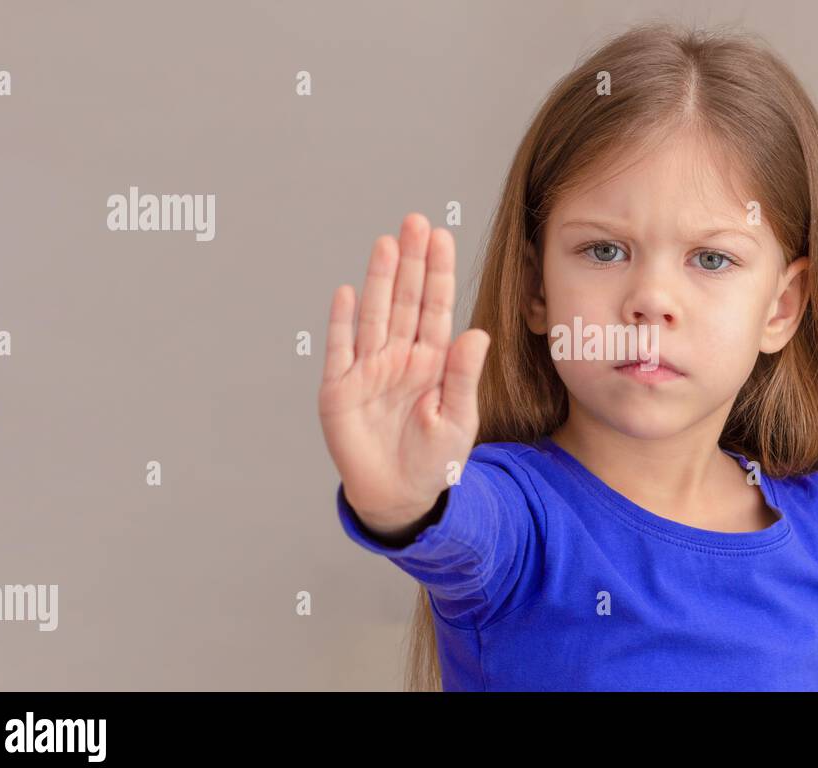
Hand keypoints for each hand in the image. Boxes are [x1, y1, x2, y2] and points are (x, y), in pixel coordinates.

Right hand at [318, 213, 490, 532]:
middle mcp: (401, 356)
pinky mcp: (340, 389)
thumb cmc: (434, 458)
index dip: (437, 272)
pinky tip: (347, 292)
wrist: (399, 495)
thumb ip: (465, 376)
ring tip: (386, 244)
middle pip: (405, 300)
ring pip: (375, 314)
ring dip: (379, 279)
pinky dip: (342, 321)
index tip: (441, 236)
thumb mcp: (458, 418)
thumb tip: (478, 333)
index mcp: (433, 361)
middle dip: (410, 262)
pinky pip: (341, 348)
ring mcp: (369, 369)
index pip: (436, 307)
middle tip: (414, 222)